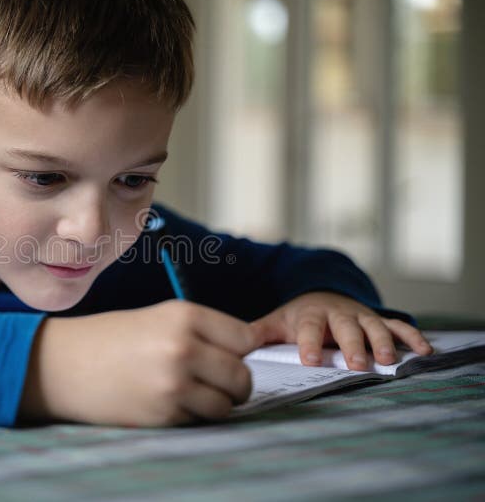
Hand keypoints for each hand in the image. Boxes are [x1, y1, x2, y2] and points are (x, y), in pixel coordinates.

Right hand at [19, 299, 260, 426]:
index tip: (231, 354)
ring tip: (189, 393)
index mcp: (184, 316)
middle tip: (214, 380)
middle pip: (242, 375)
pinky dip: (190, 416)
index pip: (246, 338)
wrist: (63, 364)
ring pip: (226, 404)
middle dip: (234, 382)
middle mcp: (183, 348)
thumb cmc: (110, 339)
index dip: (242, 349)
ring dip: (215, 403)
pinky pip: (199, 420)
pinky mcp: (163, 415)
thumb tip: (250, 350)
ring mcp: (174, 385)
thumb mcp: (159, 318)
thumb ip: (203, 331)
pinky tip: (165, 402)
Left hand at [249, 291, 432, 370]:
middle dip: (351, 345)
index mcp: (310, 315)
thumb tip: (232, 346)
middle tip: (356, 365)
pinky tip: (425, 351)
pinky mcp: (380, 321)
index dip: (309, 343)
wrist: (320, 293)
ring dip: (383, 342)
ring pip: (374, 327)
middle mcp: (338, 314)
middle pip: (346, 328)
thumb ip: (257, 334)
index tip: (310, 360)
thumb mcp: (276, 322)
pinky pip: (399, 326)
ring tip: (388, 360)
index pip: (309, 328)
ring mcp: (361, 316)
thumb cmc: (297, 317)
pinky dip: (412, 337)